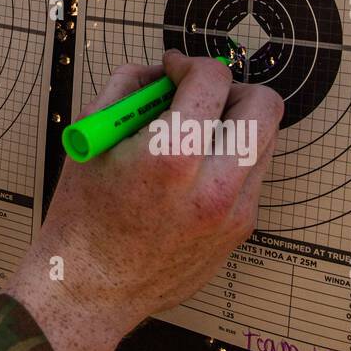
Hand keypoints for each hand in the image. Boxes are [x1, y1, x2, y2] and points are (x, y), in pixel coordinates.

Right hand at [6, 50, 284, 350]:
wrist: (91, 288)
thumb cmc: (84, 216)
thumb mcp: (91, 136)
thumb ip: (128, 87)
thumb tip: (159, 72)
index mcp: (171, 157)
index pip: (213, 80)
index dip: (190, 62)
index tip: (174, 69)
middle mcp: (214, 187)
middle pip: (265, 106)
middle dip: (233, 89)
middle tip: (201, 97)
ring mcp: (234, 213)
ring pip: (266, 140)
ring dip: (234, 125)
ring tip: (193, 137)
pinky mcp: (240, 230)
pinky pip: (253, 175)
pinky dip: (230, 160)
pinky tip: (193, 172)